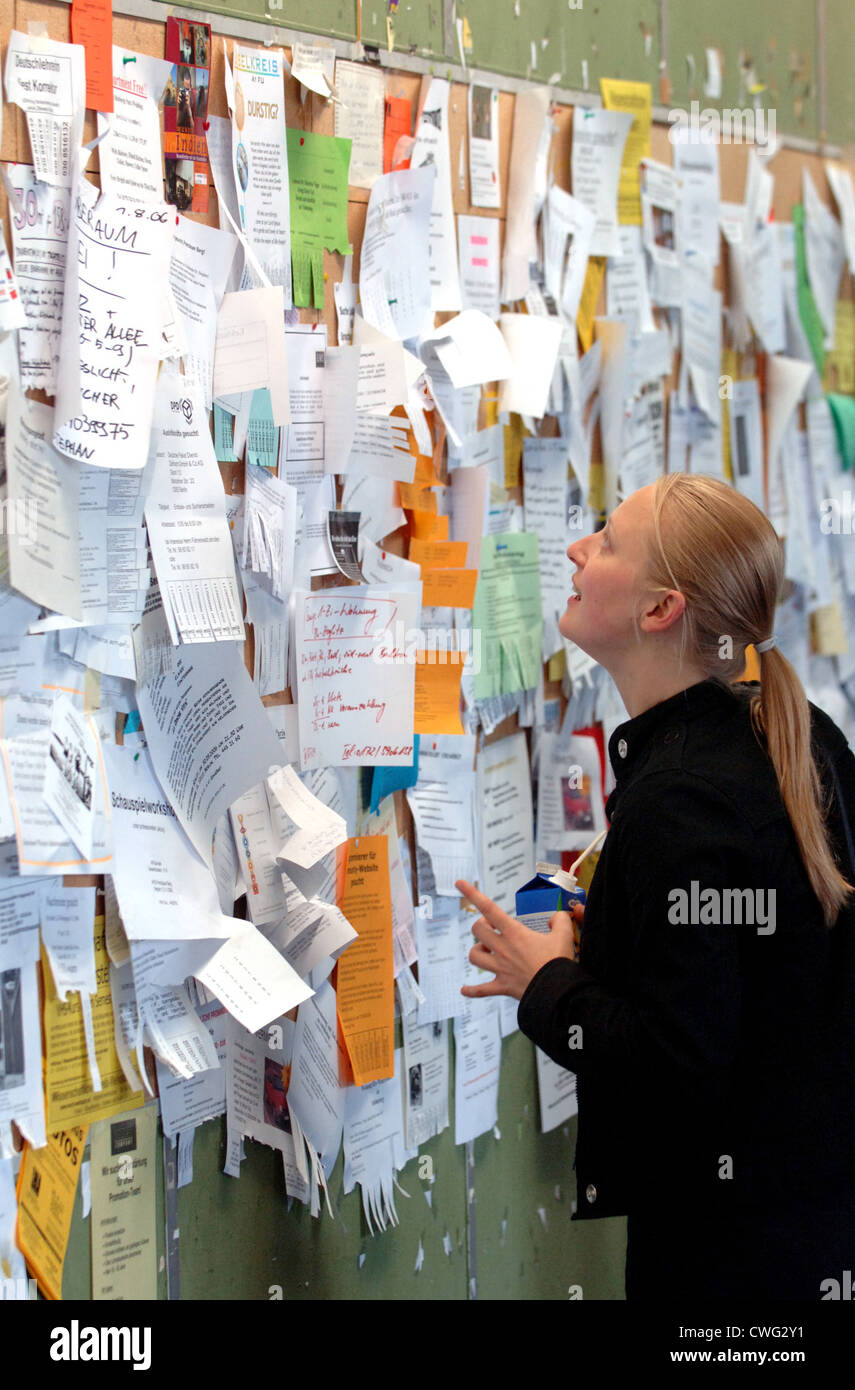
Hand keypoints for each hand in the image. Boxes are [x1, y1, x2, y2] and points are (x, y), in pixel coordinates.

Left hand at [455, 879, 582, 1000]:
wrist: (557, 991)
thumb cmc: (558, 962)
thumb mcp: (564, 935)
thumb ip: (560, 920)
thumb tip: (556, 917)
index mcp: (514, 933)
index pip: (489, 908)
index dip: (473, 894)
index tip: (459, 883)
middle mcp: (502, 948)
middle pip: (477, 931)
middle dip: (480, 926)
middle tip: (491, 928)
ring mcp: (500, 968)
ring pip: (474, 956)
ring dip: (477, 951)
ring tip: (486, 951)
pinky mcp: (502, 986)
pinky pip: (480, 990)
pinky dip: (472, 990)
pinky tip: (464, 990)